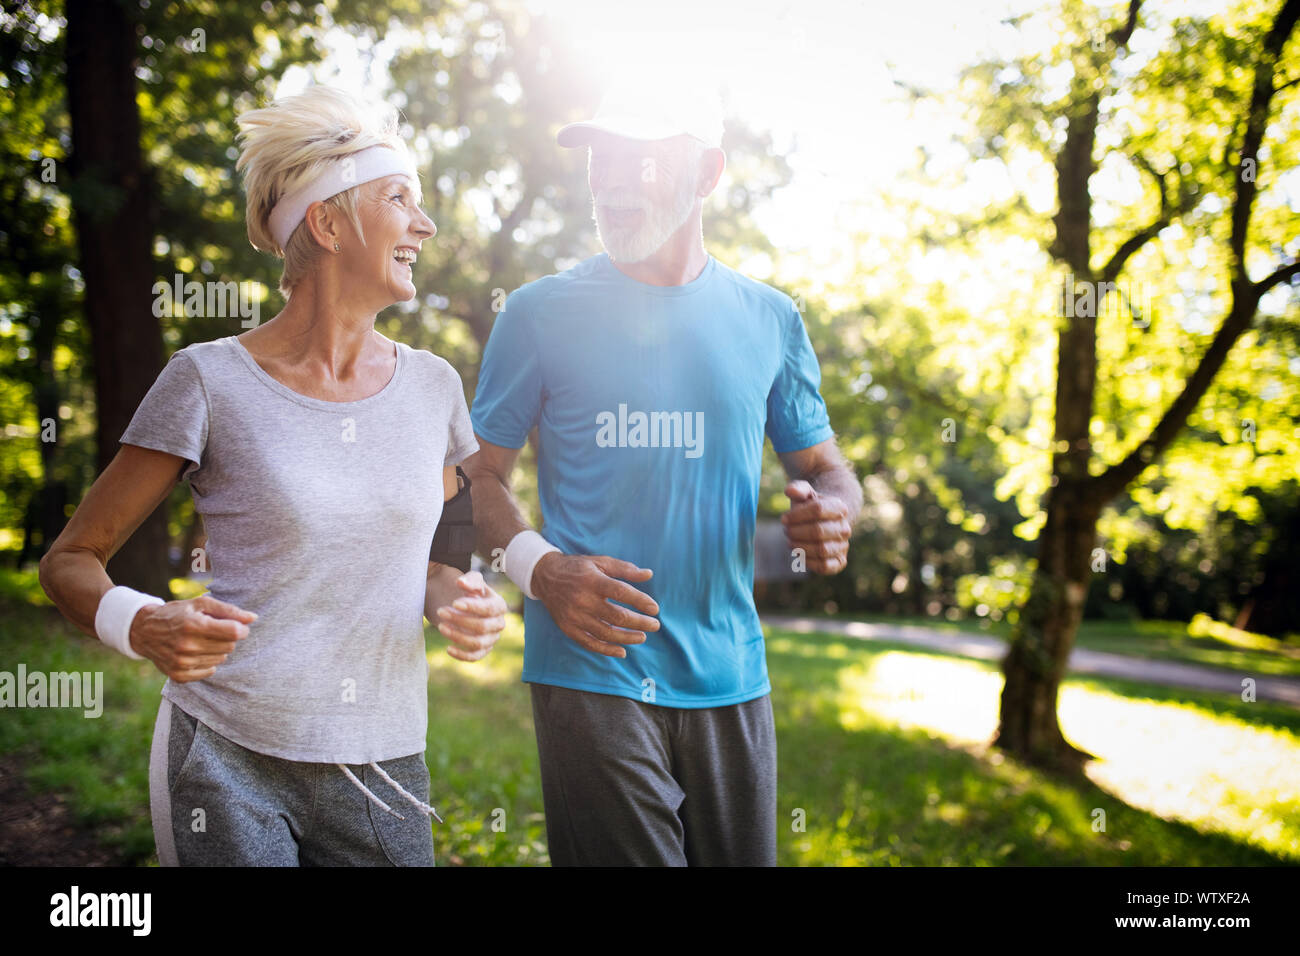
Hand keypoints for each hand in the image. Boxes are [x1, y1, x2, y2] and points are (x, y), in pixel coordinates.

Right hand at [129, 593, 255, 682]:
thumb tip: (253, 618)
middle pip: (229, 646)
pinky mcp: (178, 675)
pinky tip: (196, 653)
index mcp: (194, 625)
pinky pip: (209, 672)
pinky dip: (208, 663)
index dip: (242, 629)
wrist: (144, 631)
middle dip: (227, 637)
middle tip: (214, 631)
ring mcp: (182, 663)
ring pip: (221, 659)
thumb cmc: (178, 613)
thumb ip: (229, 610)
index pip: (235, 632)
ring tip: (202, 640)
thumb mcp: (201, 604)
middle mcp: (187, 646)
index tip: (238, 626)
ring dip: (217, 650)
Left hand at [436, 570, 507, 661]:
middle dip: (460, 620)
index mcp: (499, 605)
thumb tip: (462, 583)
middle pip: (483, 627)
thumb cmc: (469, 591)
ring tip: (440, 626)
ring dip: (458, 636)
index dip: (473, 607)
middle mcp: (499, 623)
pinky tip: (448, 648)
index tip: (454, 603)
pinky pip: (475, 657)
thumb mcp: (470, 581)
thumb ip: (469, 580)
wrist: (463, 605)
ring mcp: (491, 638)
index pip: (489, 609)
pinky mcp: (482, 650)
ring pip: (478, 643)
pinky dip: (462, 655)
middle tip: (441, 611)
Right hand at [531, 553, 659, 658]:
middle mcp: (582, 599)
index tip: (655, 608)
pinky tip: (622, 651)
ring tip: (642, 637)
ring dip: (627, 637)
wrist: (545, 576)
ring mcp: (574, 616)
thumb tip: (649, 574)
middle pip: (616, 616)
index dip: (640, 601)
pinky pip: (589, 643)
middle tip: (655, 625)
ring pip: (605, 633)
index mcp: (592, 580)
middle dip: (639, 622)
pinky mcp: (567, 628)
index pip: (620, 592)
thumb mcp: (600, 561)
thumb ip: (624, 569)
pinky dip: (606, 650)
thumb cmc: (578, 568)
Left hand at [781, 480, 851, 574]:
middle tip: (786, 531)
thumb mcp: (805, 494)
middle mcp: (844, 528)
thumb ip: (798, 489)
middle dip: (796, 532)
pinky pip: (825, 566)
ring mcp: (843, 546)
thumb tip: (790, 491)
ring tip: (790, 541)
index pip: (817, 509)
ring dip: (800, 547)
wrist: (827, 522)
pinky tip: (799, 554)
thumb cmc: (812, 507)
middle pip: (818, 531)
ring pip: (821, 549)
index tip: (783, 518)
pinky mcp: (839, 562)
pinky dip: (808, 562)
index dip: (797, 515)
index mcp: (839, 508)